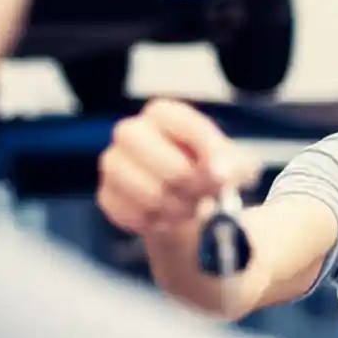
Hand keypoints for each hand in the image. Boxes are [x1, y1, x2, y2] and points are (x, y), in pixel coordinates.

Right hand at [97, 98, 260, 235]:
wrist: (189, 203)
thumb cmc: (209, 173)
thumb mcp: (230, 163)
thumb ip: (230, 163)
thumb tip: (219, 172)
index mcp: (162, 114)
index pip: (177, 120)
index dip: (203, 147)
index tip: (223, 174)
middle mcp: (131, 132)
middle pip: (154, 155)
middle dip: (184, 180)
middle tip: (204, 195)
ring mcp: (114, 163)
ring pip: (146, 191)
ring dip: (175, 207)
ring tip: (189, 207)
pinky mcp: (107, 196)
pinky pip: (133, 214)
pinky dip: (157, 223)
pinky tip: (168, 217)